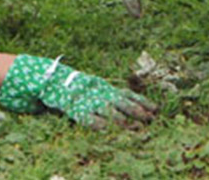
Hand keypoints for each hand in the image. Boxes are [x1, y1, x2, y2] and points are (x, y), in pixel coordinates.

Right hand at [0, 54, 155, 127]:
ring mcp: (88, 100)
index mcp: (106, 87)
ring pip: (108, 110)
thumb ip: (110, 94)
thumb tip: (131, 102)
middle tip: (150, 119)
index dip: (143, 102)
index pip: (129, 94)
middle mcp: (100, 92)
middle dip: (137, 111)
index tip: (156, 109)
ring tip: (132, 127)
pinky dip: (96, 123)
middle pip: (122, 102)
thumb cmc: (77, 86)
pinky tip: (105, 129)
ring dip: (121, 120)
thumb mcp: (96, 87)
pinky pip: (87, 117)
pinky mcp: (75, 108)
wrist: (52, 79)